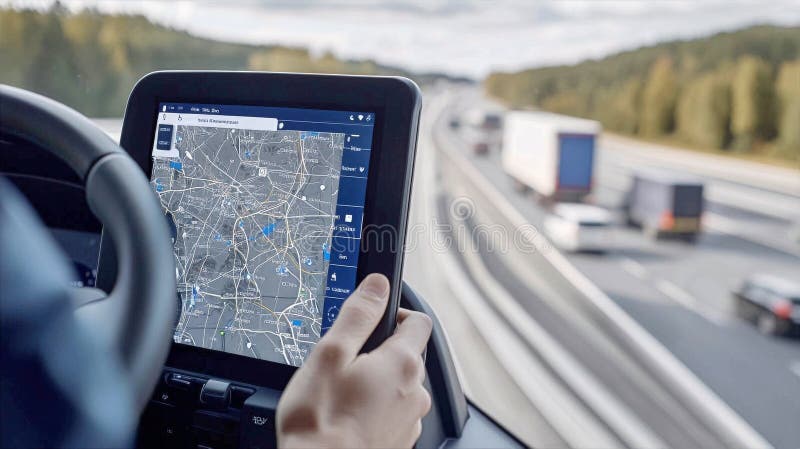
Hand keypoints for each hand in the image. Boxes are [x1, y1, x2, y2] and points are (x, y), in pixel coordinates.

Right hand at [277, 273, 432, 448]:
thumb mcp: (331, 354)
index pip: (419, 321)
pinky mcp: (400, 441)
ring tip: (341, 394)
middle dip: (379, 351)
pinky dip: (375, 409)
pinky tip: (347, 416)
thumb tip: (379, 284)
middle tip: (344, 362)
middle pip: (407, 355)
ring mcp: (410, 420)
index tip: (372, 319)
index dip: (396, 313)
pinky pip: (392, 413)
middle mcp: (416, 392)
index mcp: (403, 364)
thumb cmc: (319, 421)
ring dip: (377, 383)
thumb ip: (359, 314)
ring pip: (399, 387)